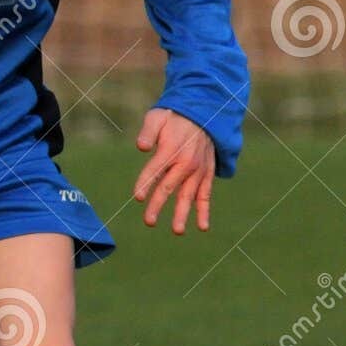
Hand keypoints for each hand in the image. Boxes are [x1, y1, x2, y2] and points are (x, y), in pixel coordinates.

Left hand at [134, 106, 214, 233]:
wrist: (204, 114)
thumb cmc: (174, 118)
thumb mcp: (157, 117)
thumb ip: (148, 131)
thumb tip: (140, 146)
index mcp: (170, 150)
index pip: (155, 170)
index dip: (145, 183)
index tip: (138, 198)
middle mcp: (186, 163)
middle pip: (169, 187)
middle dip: (158, 205)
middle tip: (148, 222)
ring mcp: (198, 170)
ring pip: (188, 195)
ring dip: (182, 213)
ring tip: (177, 231)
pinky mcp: (207, 174)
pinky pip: (205, 195)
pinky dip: (204, 210)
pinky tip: (202, 227)